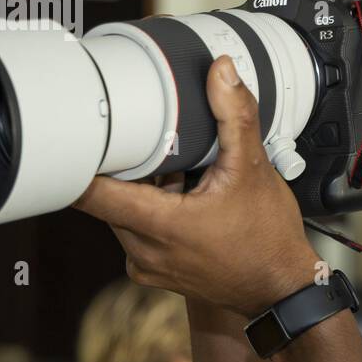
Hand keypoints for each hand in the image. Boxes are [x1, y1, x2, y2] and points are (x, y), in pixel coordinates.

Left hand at [73, 55, 321, 318]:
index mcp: (159, 224)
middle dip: (129, 168)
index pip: (90, 191)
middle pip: (108, 196)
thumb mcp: (254, 168)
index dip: (81, 158)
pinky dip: (153, 213)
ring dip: (143, 191)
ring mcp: (145, 265)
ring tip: (182, 180)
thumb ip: (235, 116)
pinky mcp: (152, 272)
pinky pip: (136, 233)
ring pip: (122, 213)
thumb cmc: (268, 238)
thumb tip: (221, 72)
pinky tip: (188, 206)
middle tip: (158, 149)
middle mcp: (143, 250)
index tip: (84, 134)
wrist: (280, 290)